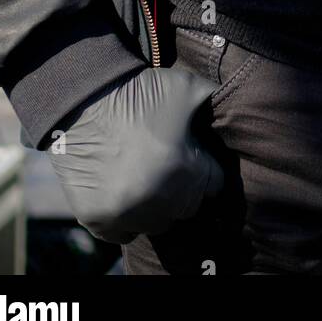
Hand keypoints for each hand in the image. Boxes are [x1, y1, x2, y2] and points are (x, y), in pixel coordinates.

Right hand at [42, 65, 224, 242]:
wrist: (82, 97)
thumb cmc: (139, 92)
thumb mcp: (187, 87)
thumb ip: (216, 100)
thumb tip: (239, 105)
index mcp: (183, 171)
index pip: (213, 185)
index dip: (205, 167)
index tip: (195, 155)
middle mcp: (155, 199)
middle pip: (187, 207)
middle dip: (184, 186)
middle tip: (170, 163)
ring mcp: (125, 213)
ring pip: (158, 224)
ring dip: (158, 204)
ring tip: (149, 176)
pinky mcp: (98, 219)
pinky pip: (124, 232)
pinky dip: (128, 218)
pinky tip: (127, 192)